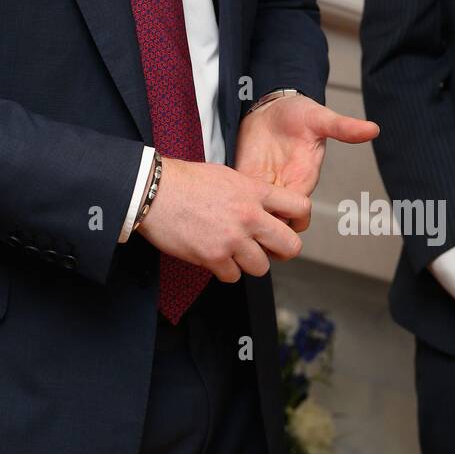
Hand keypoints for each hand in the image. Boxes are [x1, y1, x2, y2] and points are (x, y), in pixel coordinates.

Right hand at [135, 156, 310, 280]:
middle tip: (268, 249)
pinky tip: (213, 255)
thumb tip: (265, 210)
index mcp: (255, 191)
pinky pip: (233, 277)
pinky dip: (224, 270)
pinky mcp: (214, 257)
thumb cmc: (185, 181)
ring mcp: (232, 239)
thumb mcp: (227, 176)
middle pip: (291, 247)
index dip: (299, 222)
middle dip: (281, 251)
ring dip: (248, 263)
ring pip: (262, 267)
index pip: (301, 208)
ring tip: (233, 251)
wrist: (153, 191)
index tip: (288, 227)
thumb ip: (251, 193)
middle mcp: (249, 216)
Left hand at [233, 95, 379, 230]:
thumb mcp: (320, 117)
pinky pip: (241, 198)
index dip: (289, 220)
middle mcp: (284, 185)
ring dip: (248, 216)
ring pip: (258, 214)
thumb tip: (372, 128)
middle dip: (266, 228)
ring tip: (236, 210)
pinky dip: (235, 201)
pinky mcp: (246, 175)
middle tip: (250, 220)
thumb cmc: (298, 112)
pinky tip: (226, 195)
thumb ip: (343, 127)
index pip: (299, 215)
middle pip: (276, 222)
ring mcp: (264, 182)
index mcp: (303, 179)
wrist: (272, 102)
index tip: (276, 214)